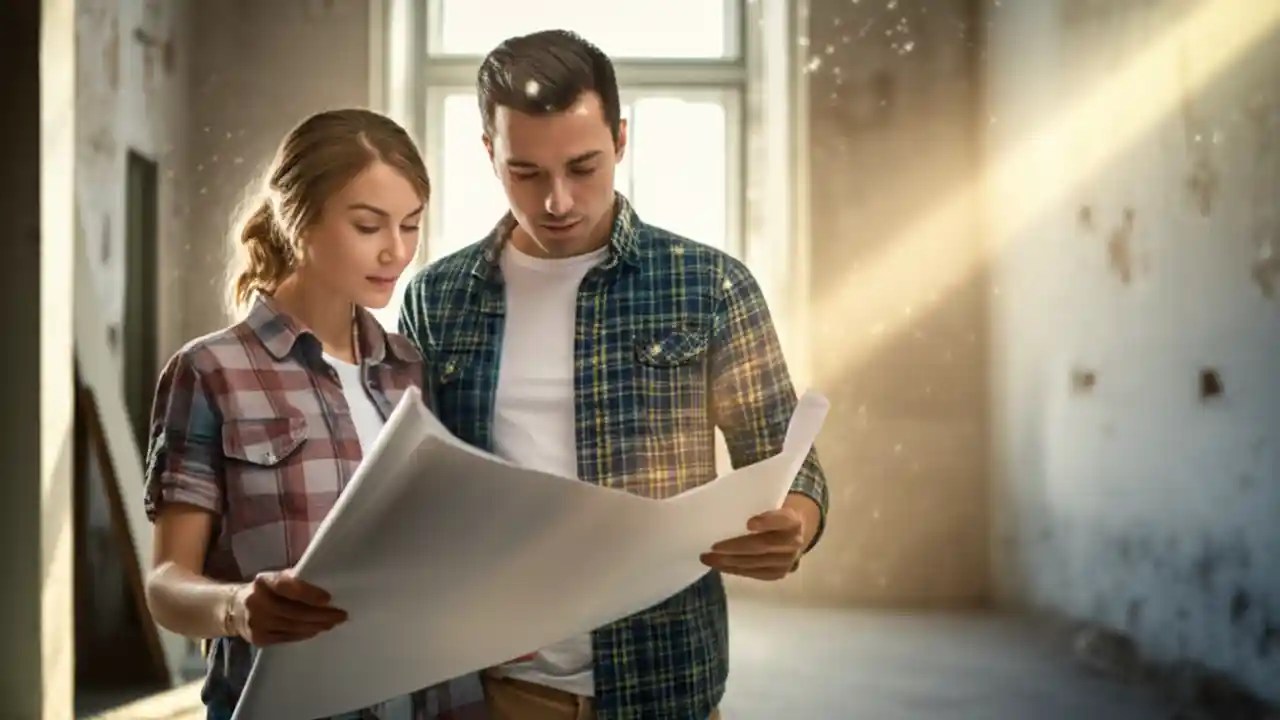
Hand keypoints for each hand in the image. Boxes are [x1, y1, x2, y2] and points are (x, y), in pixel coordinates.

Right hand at [229, 569, 346, 645]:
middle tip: (341, 615)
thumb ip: (296, 579)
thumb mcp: (276, 577)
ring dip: (317, 625)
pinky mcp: (258, 639)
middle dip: (321, 614)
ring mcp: (256, 623)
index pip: (286, 586)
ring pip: (293, 627)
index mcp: (263, 581)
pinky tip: (316, 630)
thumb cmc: (266, 589)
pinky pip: (288, 637)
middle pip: (294, 611)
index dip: (308, 593)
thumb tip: (327, 581)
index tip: (328, 599)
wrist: (234, 608)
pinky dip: (305, 634)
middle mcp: (256, 602)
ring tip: (332, 622)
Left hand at [700, 507, 805, 580]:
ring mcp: (787, 561)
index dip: (767, 522)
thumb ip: (753, 501)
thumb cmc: (773, 512)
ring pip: (755, 562)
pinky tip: (719, 565)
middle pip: (763, 545)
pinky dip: (734, 569)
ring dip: (729, 561)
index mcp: (793, 520)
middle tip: (713, 547)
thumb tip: (720, 499)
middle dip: (736, 547)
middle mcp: (793, 542)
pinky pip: (753, 573)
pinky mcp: (778, 574)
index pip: (782, 520)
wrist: (793, 532)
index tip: (748, 523)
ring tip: (707, 558)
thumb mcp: (770, 501)